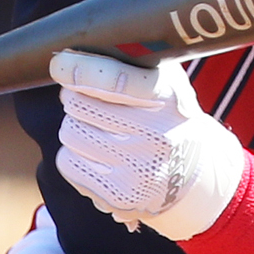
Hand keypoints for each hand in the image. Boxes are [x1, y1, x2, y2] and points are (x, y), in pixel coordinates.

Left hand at [51, 51, 249, 239]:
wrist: (192, 173)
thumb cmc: (166, 115)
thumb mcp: (165, 80)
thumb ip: (129, 61)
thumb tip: (68, 58)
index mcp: (169, 99)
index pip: (117, 81)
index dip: (82, 69)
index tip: (60, 63)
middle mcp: (157, 136)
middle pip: (79, 103)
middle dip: (77, 97)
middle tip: (91, 100)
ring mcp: (139, 170)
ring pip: (70, 132)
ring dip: (76, 126)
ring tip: (101, 130)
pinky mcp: (120, 196)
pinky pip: (66, 162)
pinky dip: (74, 155)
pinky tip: (99, 155)